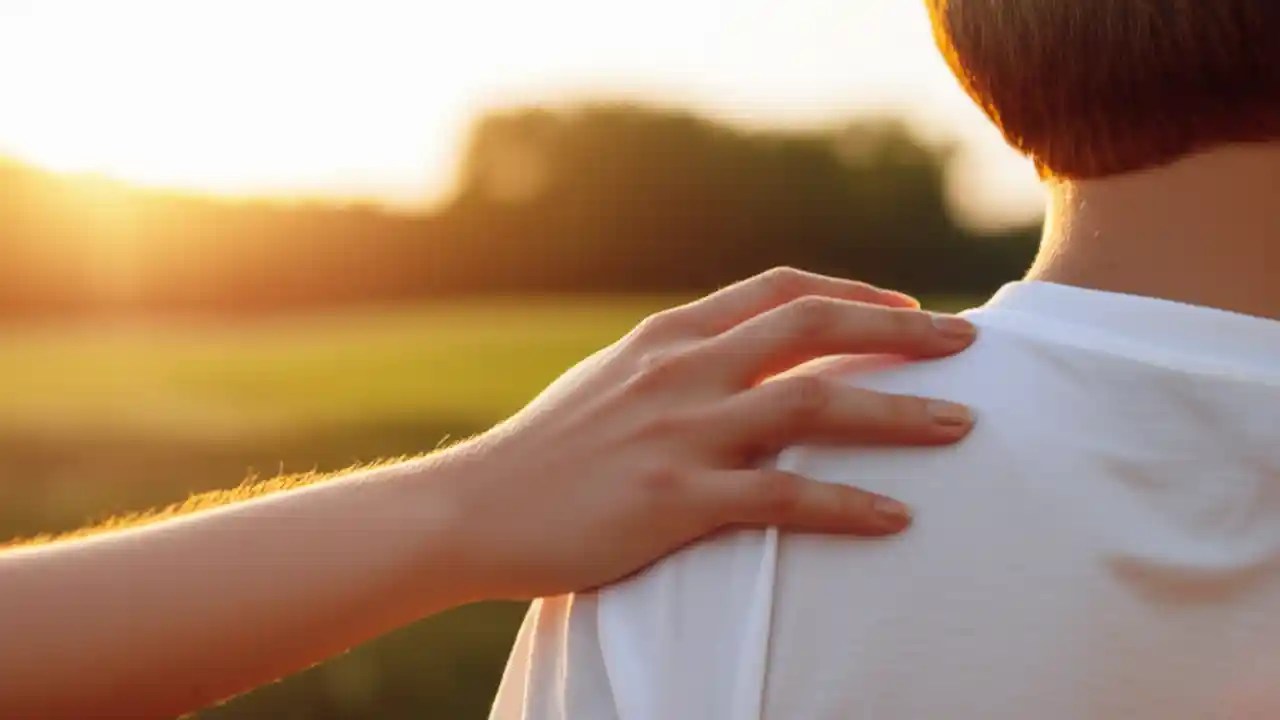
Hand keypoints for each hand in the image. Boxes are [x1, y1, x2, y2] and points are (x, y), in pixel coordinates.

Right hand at [435, 268, 976, 599]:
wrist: (473, 507)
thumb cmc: (547, 450)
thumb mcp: (611, 380)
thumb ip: (678, 362)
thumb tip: (740, 357)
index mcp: (668, 337)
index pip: (779, 290)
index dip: (853, 293)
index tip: (905, 307)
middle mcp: (682, 371)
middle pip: (813, 328)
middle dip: (901, 330)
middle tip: (967, 343)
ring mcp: (680, 434)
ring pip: (814, 406)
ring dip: (899, 414)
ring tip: (964, 425)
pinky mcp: (674, 501)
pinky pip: (782, 500)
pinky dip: (847, 506)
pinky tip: (897, 517)